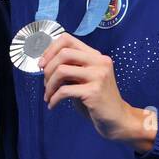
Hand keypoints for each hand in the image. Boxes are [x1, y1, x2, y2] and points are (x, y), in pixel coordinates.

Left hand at [40, 33, 154, 151]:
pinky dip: (53, 98)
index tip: (42, 64)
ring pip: (61, 71)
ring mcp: (98, 76)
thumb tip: (44, 63)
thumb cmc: (96, 99)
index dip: (50, 50)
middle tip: (45, 83)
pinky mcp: (94, 91)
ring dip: (49, 85)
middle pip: (64, 53)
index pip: (67, 39)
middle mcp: (99, 62)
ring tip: (48, 95)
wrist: (116, 119)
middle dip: (48, 69)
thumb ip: (70, 67)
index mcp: (95, 55)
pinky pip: (64, 91)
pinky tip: (52, 105)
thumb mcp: (83, 78)